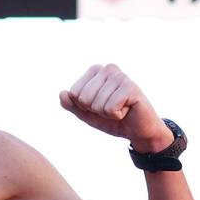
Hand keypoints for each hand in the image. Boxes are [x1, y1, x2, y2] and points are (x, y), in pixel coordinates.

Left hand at [59, 63, 173, 152]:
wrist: (137, 130)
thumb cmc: (112, 119)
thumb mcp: (87, 114)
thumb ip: (72, 105)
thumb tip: (62, 93)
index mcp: (95, 71)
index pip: (74, 92)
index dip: (85, 107)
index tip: (100, 105)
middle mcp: (108, 68)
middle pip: (84, 98)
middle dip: (96, 110)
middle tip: (111, 109)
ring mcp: (120, 76)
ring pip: (97, 104)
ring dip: (107, 114)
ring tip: (120, 109)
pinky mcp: (131, 87)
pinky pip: (110, 108)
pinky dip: (117, 115)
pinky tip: (127, 110)